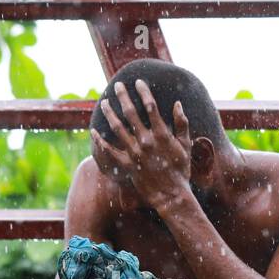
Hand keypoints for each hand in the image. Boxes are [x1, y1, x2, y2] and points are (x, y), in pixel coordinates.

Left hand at [90, 79, 192, 213]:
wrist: (172, 195)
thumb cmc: (181, 171)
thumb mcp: (185, 146)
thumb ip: (182, 124)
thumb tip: (177, 104)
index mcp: (162, 134)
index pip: (151, 107)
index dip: (144, 92)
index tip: (138, 82)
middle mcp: (146, 141)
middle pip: (131, 113)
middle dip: (123, 97)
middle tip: (117, 85)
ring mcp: (135, 153)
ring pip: (118, 128)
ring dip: (109, 113)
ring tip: (104, 103)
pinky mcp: (127, 165)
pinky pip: (110, 152)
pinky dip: (100, 141)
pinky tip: (93, 131)